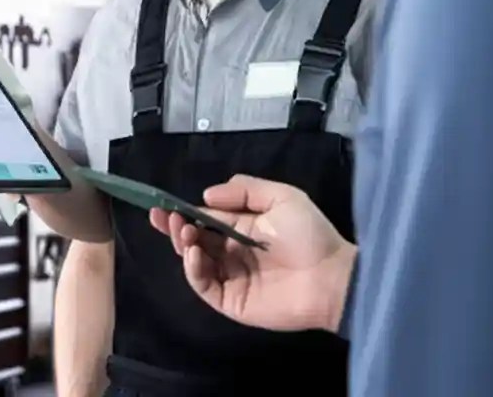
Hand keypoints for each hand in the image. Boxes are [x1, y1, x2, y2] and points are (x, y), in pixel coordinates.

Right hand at [149, 175, 355, 333]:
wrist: (331, 278)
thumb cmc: (310, 235)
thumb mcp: (282, 197)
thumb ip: (246, 190)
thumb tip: (206, 196)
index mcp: (242, 229)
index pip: (205, 220)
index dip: (183, 212)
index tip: (164, 205)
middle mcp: (232, 253)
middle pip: (194, 240)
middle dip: (176, 227)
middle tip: (162, 217)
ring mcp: (230, 278)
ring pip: (194, 262)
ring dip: (184, 244)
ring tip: (184, 231)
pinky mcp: (231, 301)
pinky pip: (204, 286)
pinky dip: (193, 270)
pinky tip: (195, 252)